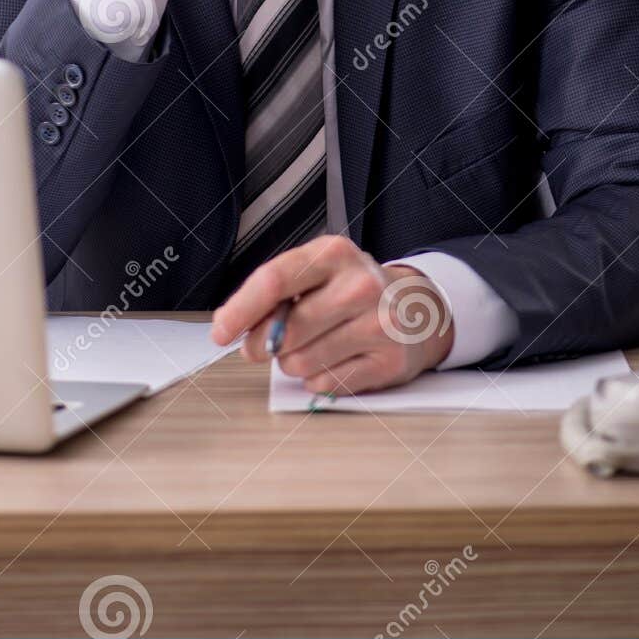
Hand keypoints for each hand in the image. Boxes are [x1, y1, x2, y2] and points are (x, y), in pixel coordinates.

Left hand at [211, 234, 454, 394]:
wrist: (417, 307)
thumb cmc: (352, 289)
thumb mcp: (317, 273)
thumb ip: (274, 293)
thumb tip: (229, 323)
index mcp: (334, 254)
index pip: (274, 281)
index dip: (240, 310)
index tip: (220, 332)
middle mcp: (360, 285)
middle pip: (284, 331)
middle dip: (262, 345)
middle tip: (265, 345)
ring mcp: (379, 325)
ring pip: (301, 362)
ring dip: (292, 363)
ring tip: (310, 347)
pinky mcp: (389, 362)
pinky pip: (326, 385)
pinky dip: (317, 380)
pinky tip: (333, 361)